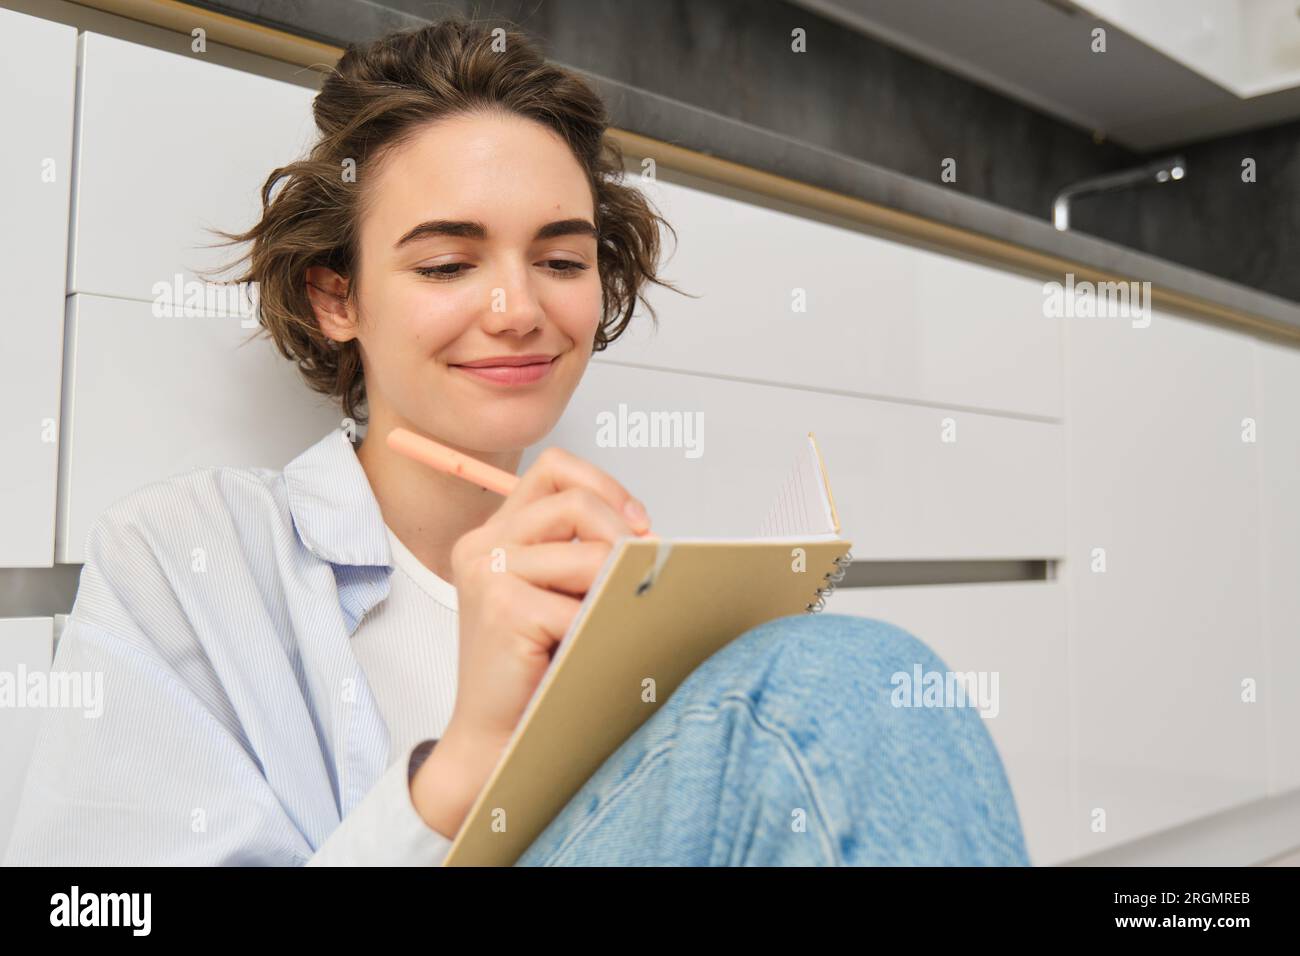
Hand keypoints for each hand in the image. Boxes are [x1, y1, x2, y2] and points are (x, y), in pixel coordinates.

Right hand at [410, 446, 649, 838]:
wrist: (496, 738)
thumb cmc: (534, 670)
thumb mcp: (557, 595)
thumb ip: (583, 554)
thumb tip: (649, 533)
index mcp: (494, 535)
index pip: (554, 468)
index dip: (603, 486)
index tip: (636, 523)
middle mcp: (483, 546)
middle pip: (574, 499)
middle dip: (621, 532)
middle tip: (643, 568)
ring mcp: (489, 574)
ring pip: (587, 553)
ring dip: (615, 587)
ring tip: (612, 618)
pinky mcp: (503, 608)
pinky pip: (583, 604)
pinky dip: (601, 628)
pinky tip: (591, 649)